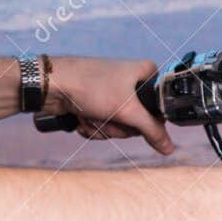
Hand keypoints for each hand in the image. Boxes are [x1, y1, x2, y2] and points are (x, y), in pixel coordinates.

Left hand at [46, 56, 172, 154]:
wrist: (52, 85)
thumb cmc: (90, 86)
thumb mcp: (127, 110)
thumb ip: (151, 130)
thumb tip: (169, 148)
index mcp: (144, 73)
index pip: (161, 103)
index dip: (149, 117)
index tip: (135, 114)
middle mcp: (130, 82)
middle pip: (138, 121)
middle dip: (120, 125)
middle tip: (109, 114)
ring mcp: (112, 94)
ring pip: (119, 127)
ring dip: (103, 127)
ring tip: (91, 113)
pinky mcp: (96, 105)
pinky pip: (103, 126)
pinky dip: (92, 126)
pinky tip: (81, 117)